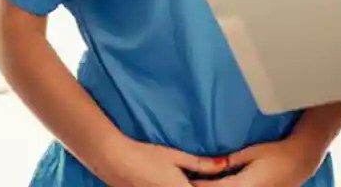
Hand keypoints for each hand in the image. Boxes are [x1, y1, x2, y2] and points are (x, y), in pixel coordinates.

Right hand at [104, 140, 226, 186]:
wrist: (116, 161)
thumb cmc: (147, 156)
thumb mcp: (177, 157)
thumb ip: (201, 164)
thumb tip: (224, 165)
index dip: (210, 185)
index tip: (212, 181)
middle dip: (196, 185)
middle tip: (192, 177)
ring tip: (180, 179)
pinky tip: (170, 182)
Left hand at [191, 138, 319, 186]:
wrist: (300, 162)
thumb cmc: (276, 153)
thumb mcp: (251, 153)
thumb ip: (230, 161)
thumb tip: (211, 164)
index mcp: (243, 185)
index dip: (197, 185)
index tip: (183, 179)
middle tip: (187, 181)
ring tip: (199, 183)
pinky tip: (217, 185)